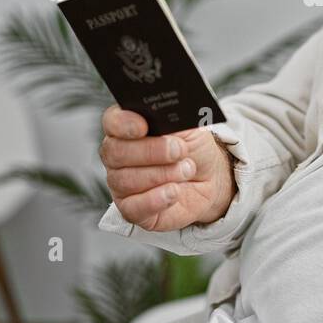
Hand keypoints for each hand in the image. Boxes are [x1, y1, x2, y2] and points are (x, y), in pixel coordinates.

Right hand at [100, 105, 235, 231]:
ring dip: (162, 174)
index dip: (123, 123)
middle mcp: (118, 156)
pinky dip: (156, 199)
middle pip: (116, 152)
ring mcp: (121, 184)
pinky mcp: (132, 210)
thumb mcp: (189, 125)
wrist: (210, 178)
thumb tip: (166, 112)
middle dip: (151, 151)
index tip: (143, 126)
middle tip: (179, 150)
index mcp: (127, 128)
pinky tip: (174, 192)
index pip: (112, 122)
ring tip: (187, 170)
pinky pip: (133, 208)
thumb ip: (173, 116)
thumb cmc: (193, 148)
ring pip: (126, 180)